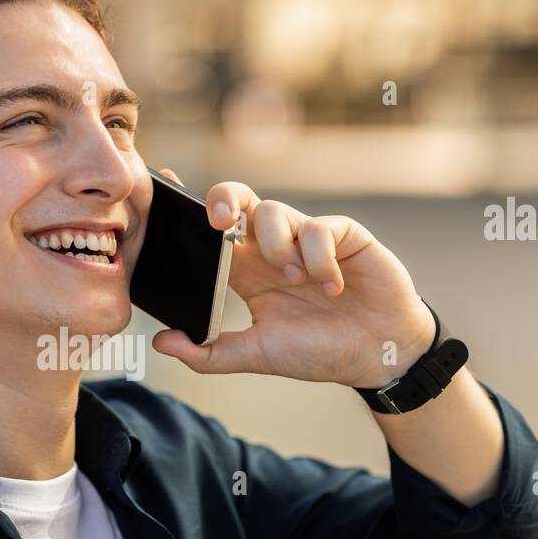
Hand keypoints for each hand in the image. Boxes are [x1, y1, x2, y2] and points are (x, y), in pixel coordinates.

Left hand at [151, 169, 435, 388]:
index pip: (209, 231)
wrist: (376, 355)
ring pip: (273, 211)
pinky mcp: (343, 234)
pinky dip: (319, 258)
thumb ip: (210, 353)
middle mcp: (273, 247)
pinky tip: (332, 286)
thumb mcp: (258, 355)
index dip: (189, 205)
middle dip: (223, 202)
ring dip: (277, 246)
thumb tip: (160, 342)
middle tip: (220, 225)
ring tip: (296, 282)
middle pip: (237, 201)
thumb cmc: (318, 351)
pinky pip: (319, 228)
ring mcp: (307, 237)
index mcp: (246, 271)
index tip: (167, 183)